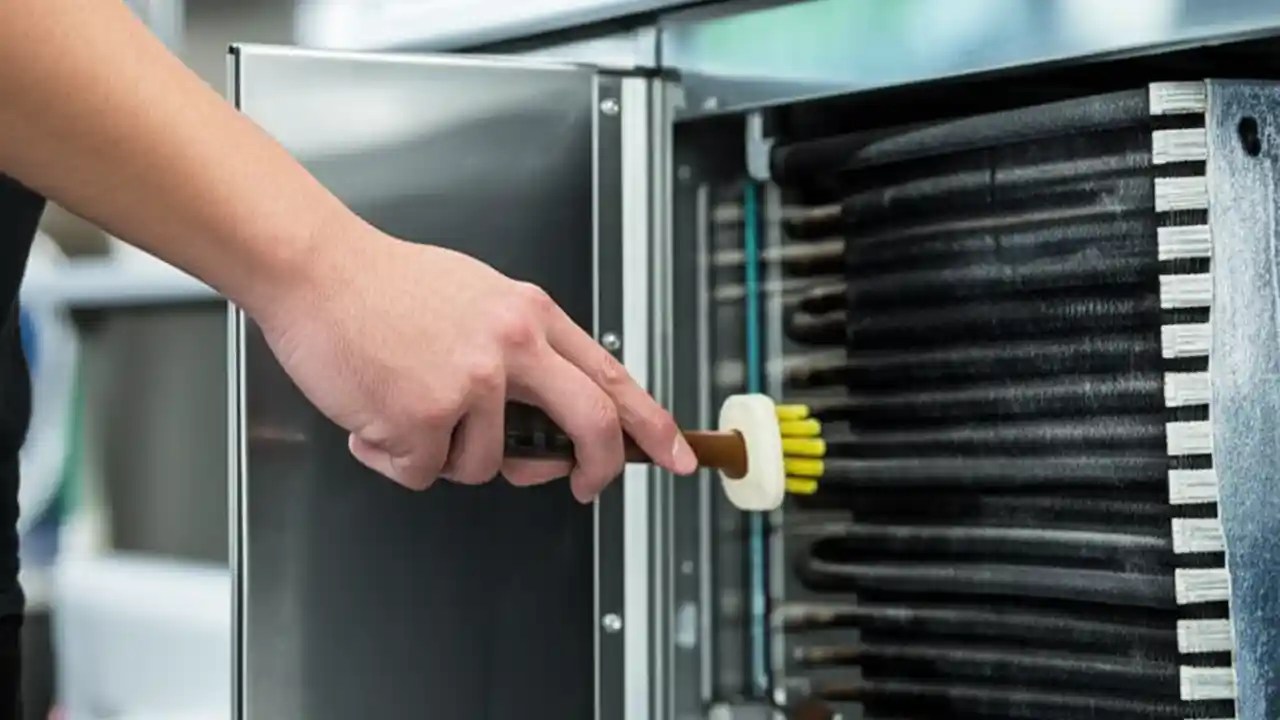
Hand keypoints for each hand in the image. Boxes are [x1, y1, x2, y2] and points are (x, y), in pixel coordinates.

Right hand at [253, 220, 697, 501]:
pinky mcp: (421, 417)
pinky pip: (423, 473)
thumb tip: (547, 420)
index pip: (611, 377)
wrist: (316, 270)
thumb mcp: (480, 298)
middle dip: (597, 469)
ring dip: (448, 455)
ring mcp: (469, 384)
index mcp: (531, 316)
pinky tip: (376, 414)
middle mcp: (512, 348)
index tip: (675, 453)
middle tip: (583, 484)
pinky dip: (395, 458)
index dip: (651, 424)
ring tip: (409, 408)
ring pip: (487, 466)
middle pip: (590, 426)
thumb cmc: (386, 284)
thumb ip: (522, 352)